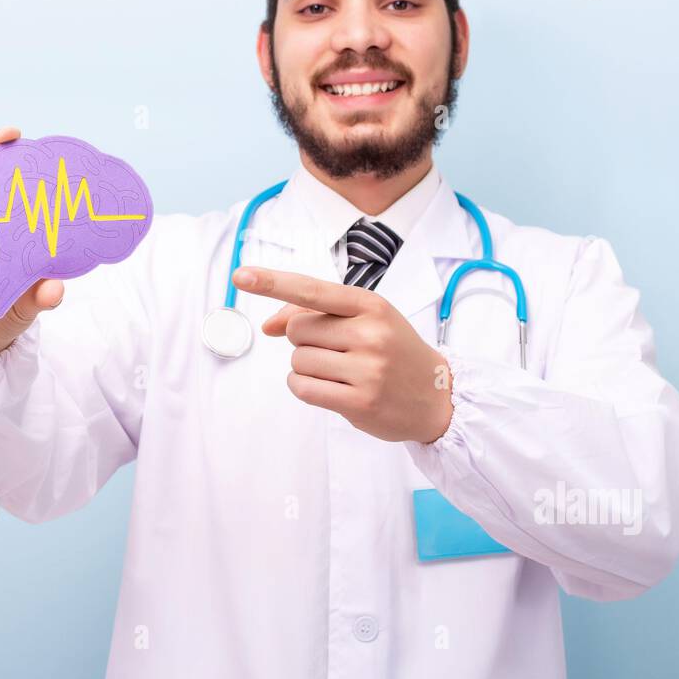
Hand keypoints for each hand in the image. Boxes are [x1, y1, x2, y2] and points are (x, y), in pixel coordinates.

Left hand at [232, 266, 453, 443]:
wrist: (437, 395)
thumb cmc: (392, 350)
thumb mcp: (365, 320)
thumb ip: (317, 315)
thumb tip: (268, 325)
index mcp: (371, 305)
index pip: (312, 289)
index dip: (273, 282)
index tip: (241, 275)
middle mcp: (370, 333)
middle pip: (297, 330)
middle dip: (304, 341)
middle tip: (336, 350)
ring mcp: (366, 369)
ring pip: (298, 361)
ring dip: (306, 367)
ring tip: (339, 371)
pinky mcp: (359, 402)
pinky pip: (303, 388)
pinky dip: (304, 387)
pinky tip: (329, 388)